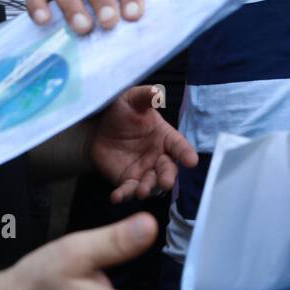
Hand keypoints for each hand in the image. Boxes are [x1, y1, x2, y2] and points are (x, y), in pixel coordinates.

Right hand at [26, 0, 143, 33]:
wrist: (92, 15)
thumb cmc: (116, 14)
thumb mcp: (130, 14)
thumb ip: (140, 23)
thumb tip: (152, 60)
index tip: (133, 15)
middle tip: (109, 22)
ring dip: (73, 4)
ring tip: (82, 27)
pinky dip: (37, 5)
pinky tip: (44, 21)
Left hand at [92, 86, 197, 201]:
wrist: (97, 127)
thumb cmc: (121, 111)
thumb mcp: (131, 99)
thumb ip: (144, 96)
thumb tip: (156, 92)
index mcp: (165, 136)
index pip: (179, 146)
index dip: (186, 153)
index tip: (191, 161)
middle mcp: (158, 156)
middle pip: (168, 170)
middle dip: (168, 177)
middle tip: (165, 182)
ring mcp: (144, 171)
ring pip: (150, 184)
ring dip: (148, 189)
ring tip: (141, 191)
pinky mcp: (127, 181)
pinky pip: (128, 191)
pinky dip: (124, 195)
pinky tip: (116, 197)